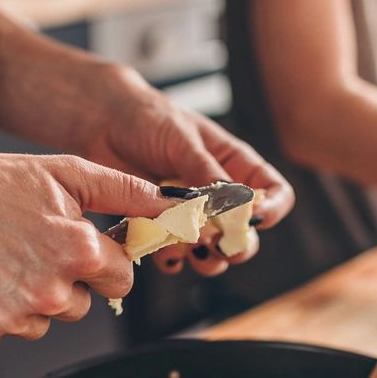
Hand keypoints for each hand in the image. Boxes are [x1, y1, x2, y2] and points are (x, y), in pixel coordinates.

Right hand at [0, 135, 176, 346]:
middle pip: (83, 305)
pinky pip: (10, 329)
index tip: (80, 247)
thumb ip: (125, 191)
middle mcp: (52, 289)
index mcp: (80, 250)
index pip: (122, 279)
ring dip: (33, 298)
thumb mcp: (66, 173)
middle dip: (67, 281)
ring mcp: (16, 314)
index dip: (104, 263)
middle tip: (31, 246)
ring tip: (4, 258)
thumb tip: (172, 204)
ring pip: (47, 320)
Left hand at [83, 66, 292, 275]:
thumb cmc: (147, 117)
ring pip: (214, 250)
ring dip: (207, 260)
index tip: (255, 219)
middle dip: (237, 246)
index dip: (273, 209)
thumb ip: (205, 171)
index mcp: (234, 165)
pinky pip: (175, 253)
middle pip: (246, 232)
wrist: (102, 120)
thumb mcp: (181, 138)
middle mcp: (218, 194)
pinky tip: (161, 254)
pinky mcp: (161, 226)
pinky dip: (171, 259)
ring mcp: (190, 213)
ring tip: (189, 252)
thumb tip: (230, 203)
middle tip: (220, 247)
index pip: (274, 192)